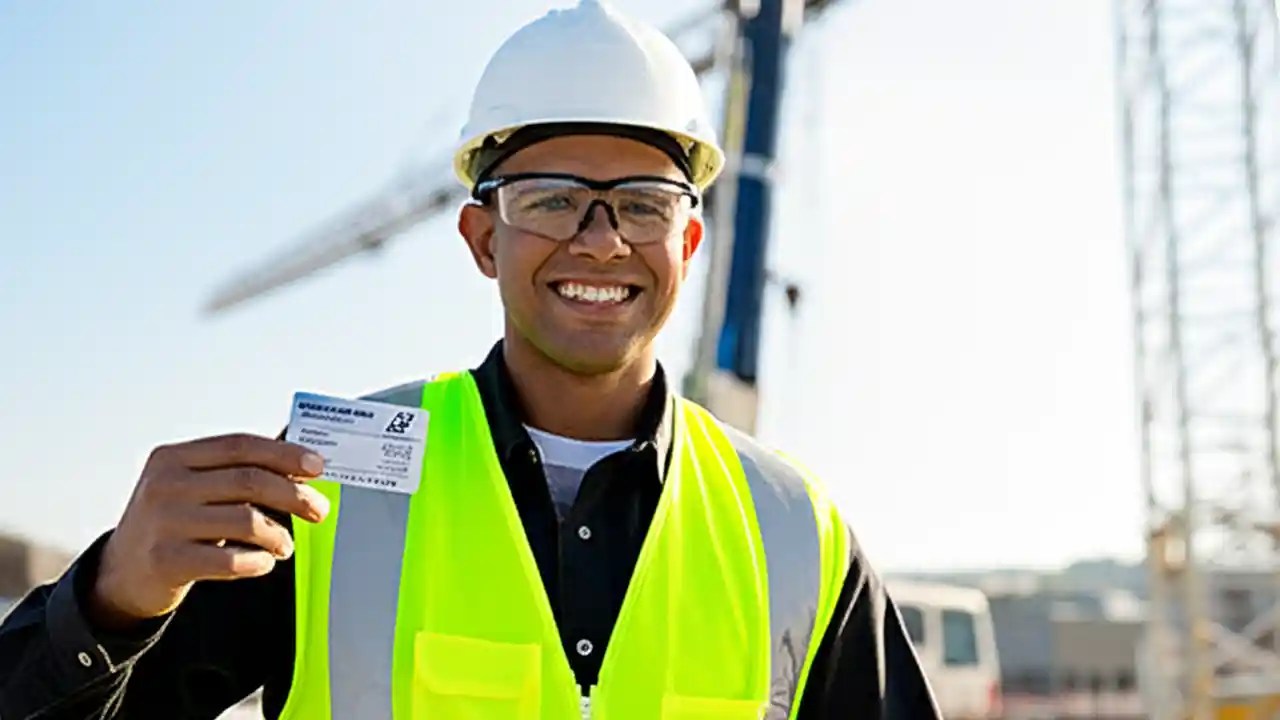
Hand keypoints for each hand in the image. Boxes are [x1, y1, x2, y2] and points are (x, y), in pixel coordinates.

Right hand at [89, 433, 329, 627]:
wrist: (120, 573)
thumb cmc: (172, 524)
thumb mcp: (190, 487)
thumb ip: (234, 473)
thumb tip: (302, 468)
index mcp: (174, 457)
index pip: (240, 445)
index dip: (284, 453)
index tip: (317, 466)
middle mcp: (165, 485)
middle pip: (249, 481)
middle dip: (295, 495)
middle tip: (320, 510)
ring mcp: (164, 523)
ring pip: (246, 520)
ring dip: (278, 534)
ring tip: (285, 545)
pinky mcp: (167, 562)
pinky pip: (231, 561)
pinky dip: (258, 561)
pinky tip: (263, 562)